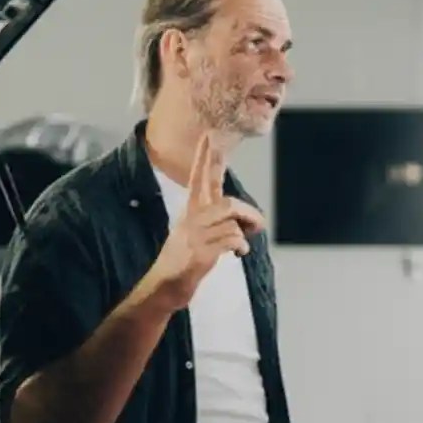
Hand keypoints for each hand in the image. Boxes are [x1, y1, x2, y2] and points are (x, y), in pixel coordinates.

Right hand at [146, 135, 264, 308]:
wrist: (164, 286)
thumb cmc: (183, 261)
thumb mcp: (196, 235)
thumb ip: (216, 222)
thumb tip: (246, 222)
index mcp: (190, 212)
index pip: (198, 179)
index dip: (205, 159)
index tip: (208, 136)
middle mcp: (191, 220)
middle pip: (226, 202)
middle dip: (247, 212)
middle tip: (258, 225)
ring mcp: (195, 236)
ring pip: (230, 219)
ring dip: (246, 231)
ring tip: (247, 241)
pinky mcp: (199, 253)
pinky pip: (230, 239)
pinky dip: (240, 245)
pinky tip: (238, 254)